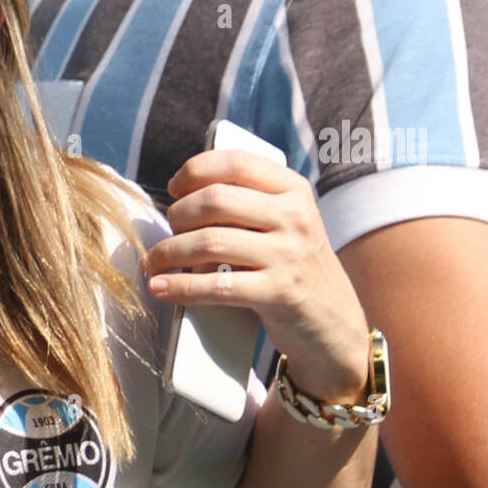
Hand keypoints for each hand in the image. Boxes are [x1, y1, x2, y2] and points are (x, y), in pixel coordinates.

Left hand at [143, 150, 370, 403]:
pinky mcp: (279, 293)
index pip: (236, 163)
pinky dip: (179, 287)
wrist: (333, 324)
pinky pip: (216, 286)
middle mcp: (294, 216)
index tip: (174, 189)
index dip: (195, 171)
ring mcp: (289, 255)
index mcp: (294, 190)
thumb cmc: (294, 269)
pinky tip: (159, 288)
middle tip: (168, 233)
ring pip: (208, 241)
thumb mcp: (286, 224)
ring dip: (168, 253)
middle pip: (214, 200)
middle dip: (178, 215)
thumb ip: (250, 203)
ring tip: (153, 263)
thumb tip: (183, 194)